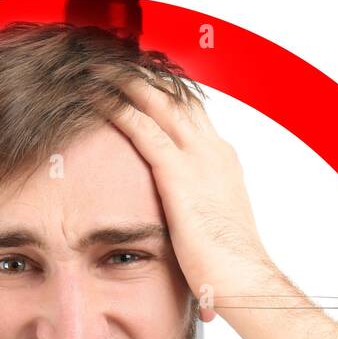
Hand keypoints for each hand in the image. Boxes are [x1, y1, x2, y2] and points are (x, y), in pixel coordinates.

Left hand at [100, 69, 286, 319]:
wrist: (243, 279)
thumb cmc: (228, 265)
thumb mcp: (211, 225)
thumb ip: (195, 209)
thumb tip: (182, 218)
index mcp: (222, 161)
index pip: (190, 114)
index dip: (164, 94)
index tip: (140, 80)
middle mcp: (212, 150)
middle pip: (174, 97)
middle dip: (143, 76)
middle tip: (113, 60)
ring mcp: (197, 157)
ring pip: (157, 101)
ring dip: (125, 81)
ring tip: (97, 67)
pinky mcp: (177, 173)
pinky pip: (141, 127)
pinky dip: (116, 106)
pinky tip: (94, 95)